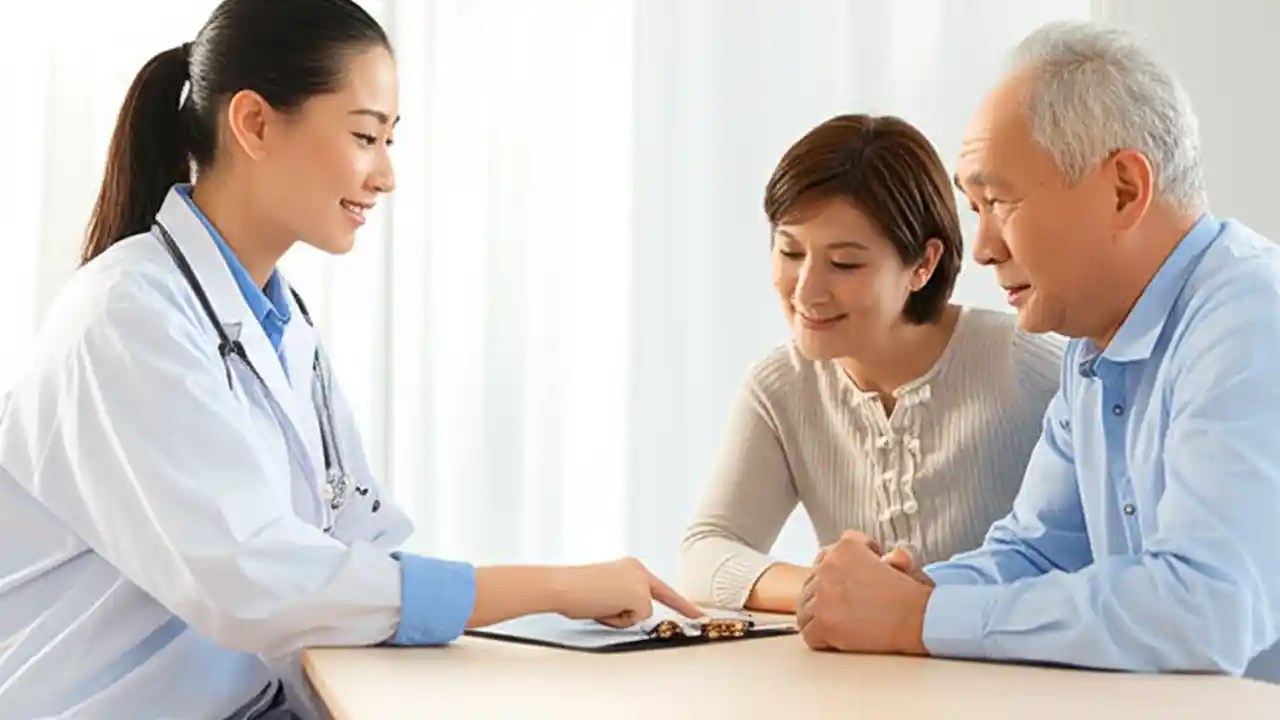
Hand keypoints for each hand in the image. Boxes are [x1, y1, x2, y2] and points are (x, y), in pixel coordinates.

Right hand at [554, 558, 702, 627]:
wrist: (562, 584)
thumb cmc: (574, 590)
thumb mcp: (605, 590)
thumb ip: (623, 598)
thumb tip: (632, 613)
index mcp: (631, 567)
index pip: (660, 589)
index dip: (682, 604)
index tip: (700, 615)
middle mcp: (639, 569)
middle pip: (648, 604)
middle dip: (630, 614)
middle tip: (624, 612)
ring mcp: (641, 581)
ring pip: (641, 613)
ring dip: (620, 617)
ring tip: (598, 604)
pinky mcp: (640, 594)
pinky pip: (635, 619)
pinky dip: (618, 619)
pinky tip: (603, 606)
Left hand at [797, 531, 931, 654]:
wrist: (920, 618)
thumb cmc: (912, 594)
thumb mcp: (899, 561)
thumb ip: (883, 555)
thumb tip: (888, 558)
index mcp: (846, 548)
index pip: (827, 556)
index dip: (840, 570)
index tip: (852, 580)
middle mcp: (828, 567)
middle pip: (812, 581)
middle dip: (826, 593)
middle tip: (845, 606)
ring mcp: (823, 596)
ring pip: (806, 607)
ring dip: (819, 615)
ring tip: (840, 622)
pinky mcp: (823, 623)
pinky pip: (809, 632)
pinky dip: (820, 637)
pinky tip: (835, 638)